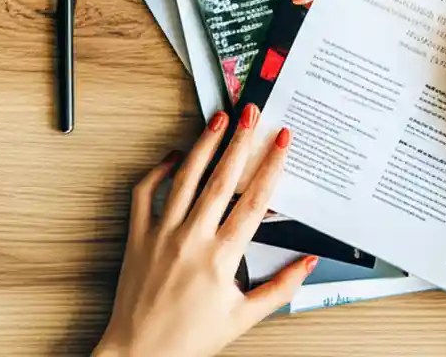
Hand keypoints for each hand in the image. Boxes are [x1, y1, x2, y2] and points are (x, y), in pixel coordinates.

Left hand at [94, 107, 315, 356]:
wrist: (140, 354)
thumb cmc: (189, 339)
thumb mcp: (244, 317)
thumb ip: (280, 287)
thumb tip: (308, 263)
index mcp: (221, 257)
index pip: (254, 201)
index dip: (271, 166)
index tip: (281, 142)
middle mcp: (192, 239)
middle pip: (221, 179)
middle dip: (240, 142)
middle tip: (252, 113)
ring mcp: (162, 234)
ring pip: (185, 178)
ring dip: (204, 145)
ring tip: (218, 120)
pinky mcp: (138, 236)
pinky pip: (145, 193)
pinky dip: (158, 170)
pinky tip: (173, 156)